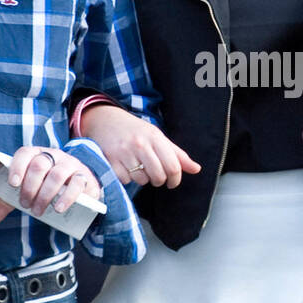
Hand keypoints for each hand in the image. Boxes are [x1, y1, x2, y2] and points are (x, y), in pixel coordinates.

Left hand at [0, 147, 101, 223]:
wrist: (79, 187)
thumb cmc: (47, 187)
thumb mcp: (27, 191)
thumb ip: (8, 202)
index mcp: (36, 155)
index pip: (25, 153)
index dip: (18, 167)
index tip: (12, 184)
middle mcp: (54, 156)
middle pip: (40, 164)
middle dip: (30, 187)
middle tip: (25, 205)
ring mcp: (70, 165)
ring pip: (57, 174)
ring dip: (45, 194)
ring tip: (38, 211)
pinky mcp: (84, 177)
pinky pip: (77, 183)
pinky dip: (66, 197)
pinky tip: (58, 208)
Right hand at [80, 105, 199, 187]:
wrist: (105, 120)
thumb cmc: (135, 130)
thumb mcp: (157, 137)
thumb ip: (177, 154)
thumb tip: (196, 169)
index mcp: (156, 138)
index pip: (173, 166)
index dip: (176, 179)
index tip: (173, 182)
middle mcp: (141, 144)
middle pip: (159, 176)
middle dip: (159, 180)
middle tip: (155, 175)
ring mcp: (125, 152)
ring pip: (142, 180)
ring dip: (142, 178)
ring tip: (138, 167)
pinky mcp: (110, 160)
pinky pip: (126, 180)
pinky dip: (127, 178)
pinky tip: (125, 167)